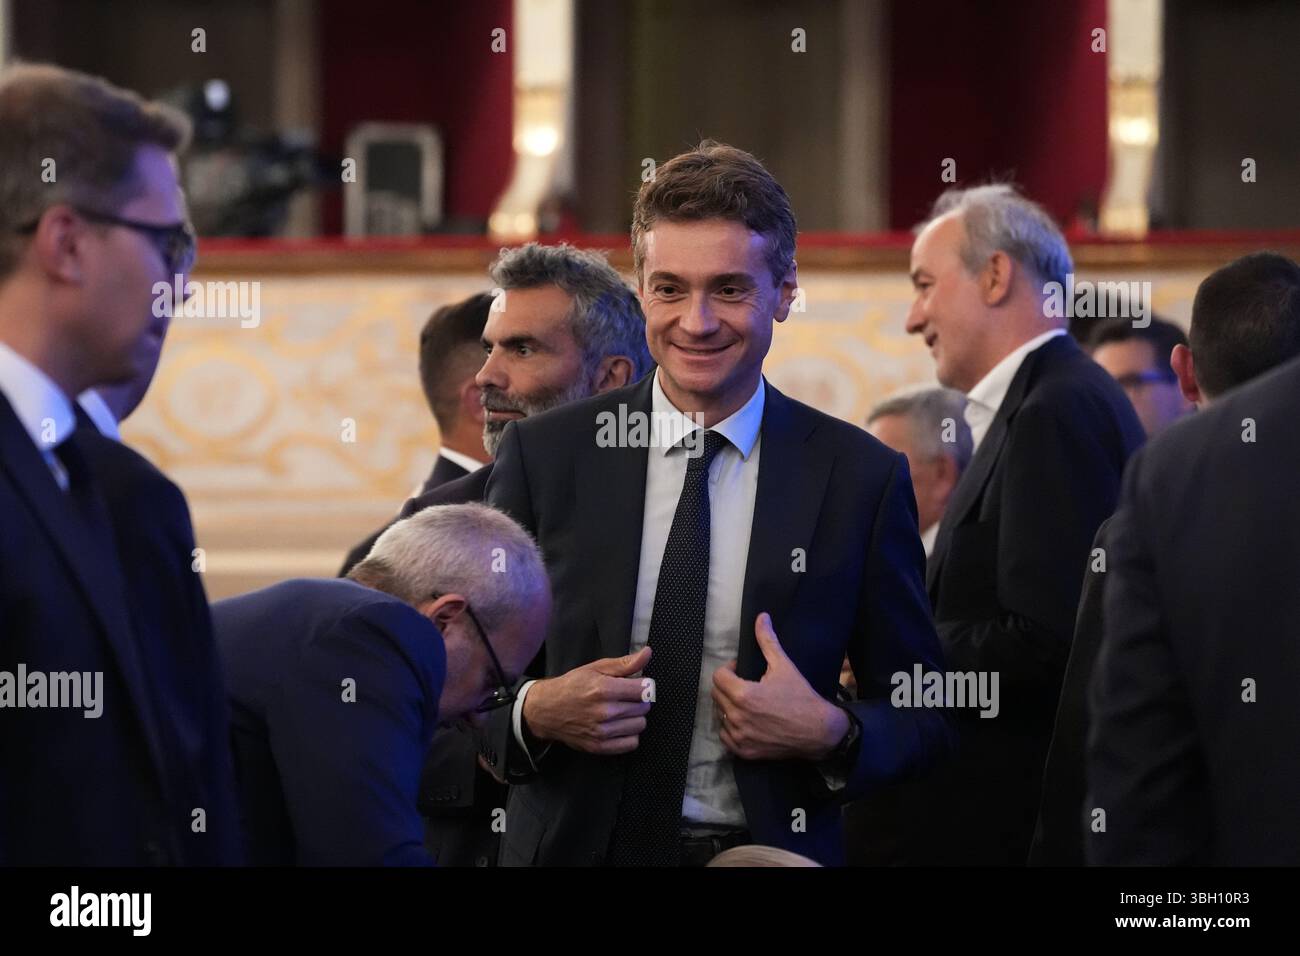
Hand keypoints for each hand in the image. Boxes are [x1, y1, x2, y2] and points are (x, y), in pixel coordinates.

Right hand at [522, 647, 652, 754]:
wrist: (546, 709)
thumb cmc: (572, 686)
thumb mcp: (596, 668)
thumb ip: (624, 663)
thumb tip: (647, 653)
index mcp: (604, 689)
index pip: (645, 690)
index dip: (644, 685)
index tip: (637, 685)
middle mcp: (604, 712)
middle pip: (644, 707)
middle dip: (638, 700)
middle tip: (625, 697)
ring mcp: (602, 732)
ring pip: (640, 725)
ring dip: (634, 717)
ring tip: (621, 711)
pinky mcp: (599, 746)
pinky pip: (631, 743)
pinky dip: (629, 734)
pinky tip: (619, 726)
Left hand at [711, 613, 848, 761]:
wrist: (818, 731)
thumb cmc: (801, 697)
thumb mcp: (784, 666)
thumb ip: (768, 641)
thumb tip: (761, 617)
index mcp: (743, 694)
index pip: (718, 676)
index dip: (729, 670)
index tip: (740, 670)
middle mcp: (737, 716)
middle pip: (716, 695)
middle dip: (727, 686)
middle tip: (744, 685)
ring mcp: (739, 736)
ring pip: (720, 715)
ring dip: (728, 707)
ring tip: (746, 703)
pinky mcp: (744, 751)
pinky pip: (725, 736)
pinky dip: (731, 728)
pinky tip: (746, 721)